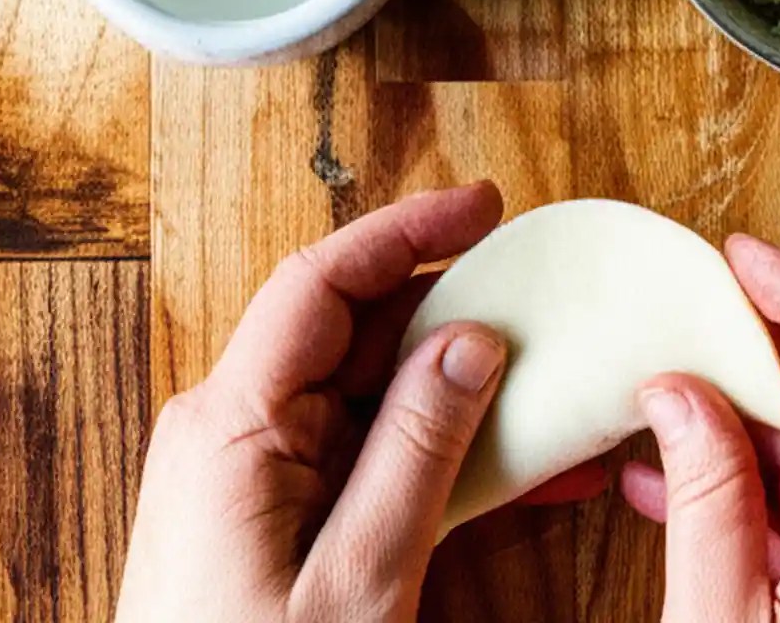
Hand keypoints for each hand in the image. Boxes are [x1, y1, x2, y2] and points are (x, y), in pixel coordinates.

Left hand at [116, 182, 603, 622]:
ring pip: (369, 387)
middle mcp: (238, 423)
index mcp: (235, 423)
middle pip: (354, 329)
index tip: (481, 206)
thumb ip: (415, 452)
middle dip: (451, 310)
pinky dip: (434, 443)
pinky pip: (365, 441)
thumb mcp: (356, 573)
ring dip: (455, 387)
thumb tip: (470, 344)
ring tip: (543, 392)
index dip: (405, 230)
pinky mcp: (280, 495)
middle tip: (538, 306)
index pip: (321, 285)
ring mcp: (258, 460)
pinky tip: (507, 460)